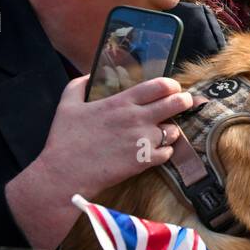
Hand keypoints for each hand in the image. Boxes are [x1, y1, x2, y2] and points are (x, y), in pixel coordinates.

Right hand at [6, 77, 193, 246]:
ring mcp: (143, 140)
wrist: (65, 175)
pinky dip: (164, 151)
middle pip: (176, 103)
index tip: (172, 88)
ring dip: (171, 130)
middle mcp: (137, 119)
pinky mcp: (145, 161)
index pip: (160, 86)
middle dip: (184, 101)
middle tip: (183, 103)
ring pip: (174, 130)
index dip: (171, 85)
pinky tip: (154, 150)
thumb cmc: (64, 140)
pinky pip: (168, 152)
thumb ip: (77, 86)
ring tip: (161, 132)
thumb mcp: (66, 106)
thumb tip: (87, 75)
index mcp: (121, 103)